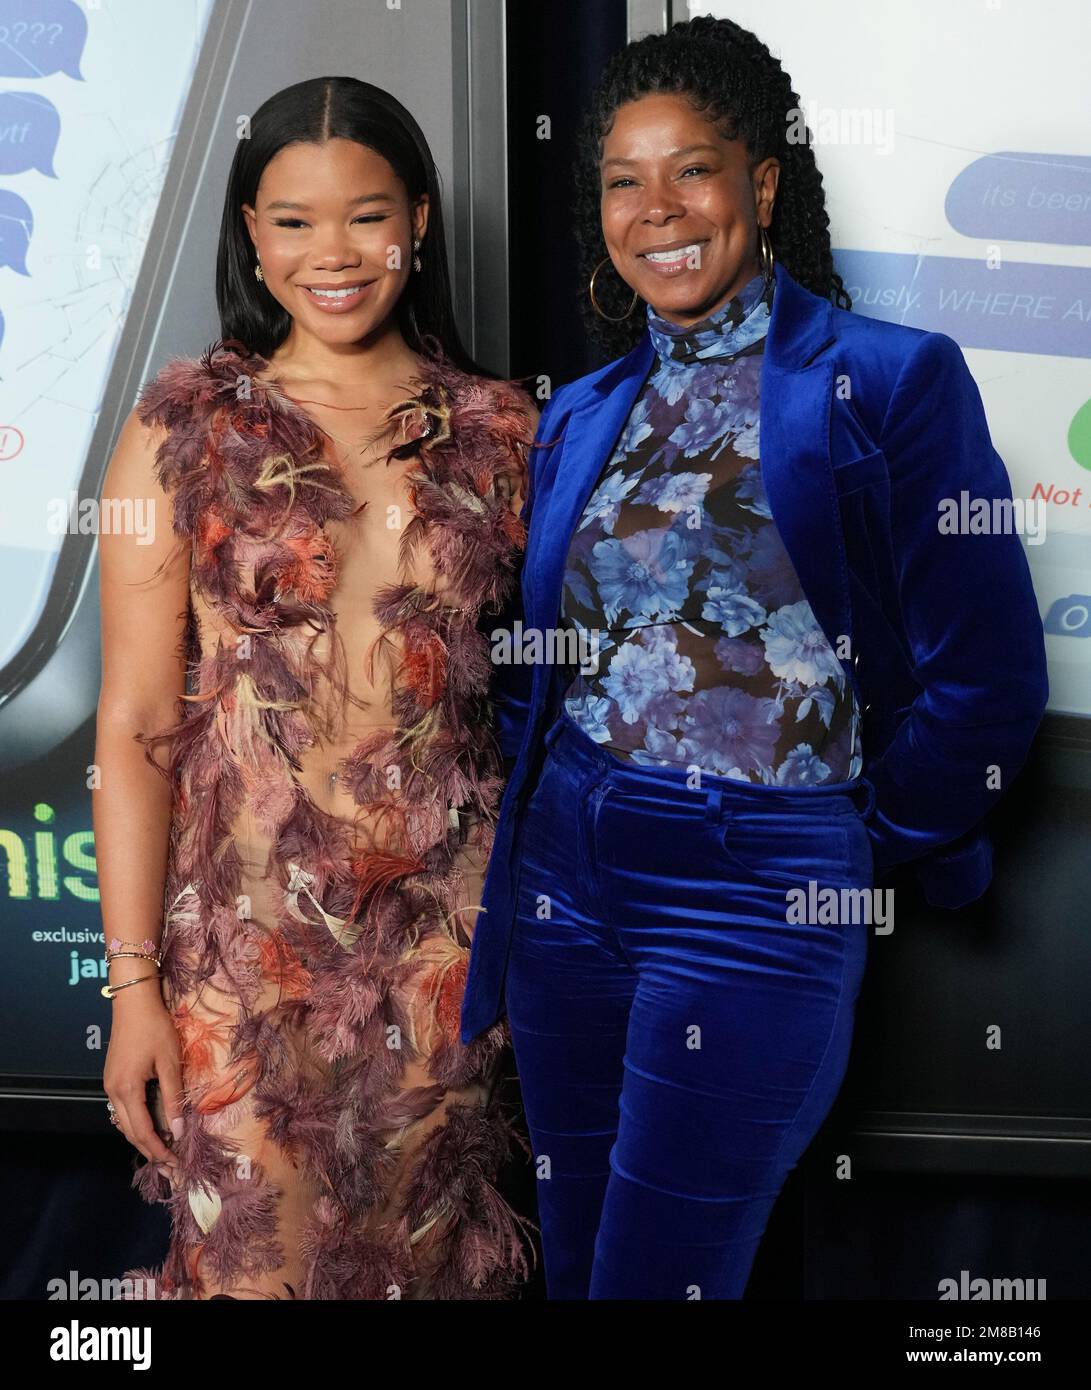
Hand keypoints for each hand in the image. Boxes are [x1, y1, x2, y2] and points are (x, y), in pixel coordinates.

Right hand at [103, 987, 184, 1175]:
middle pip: (130, 1132)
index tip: (175, 1163)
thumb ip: (173, 1098)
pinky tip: (151, 1126)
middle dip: (150, 1150)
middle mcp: (113, 1092)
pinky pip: (123, 1110)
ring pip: (124, 1123)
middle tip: (170, 1165)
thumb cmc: (155, 1028)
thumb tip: (178, 1129)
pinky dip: (137, 1123)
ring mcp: (110, 1086)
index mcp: (127, 1090)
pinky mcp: (112, 1079)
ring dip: (142, 1138)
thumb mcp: (170, 1062)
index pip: (142, 1131)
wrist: (134, 1003)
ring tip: (163, 1150)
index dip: (159, 1149)